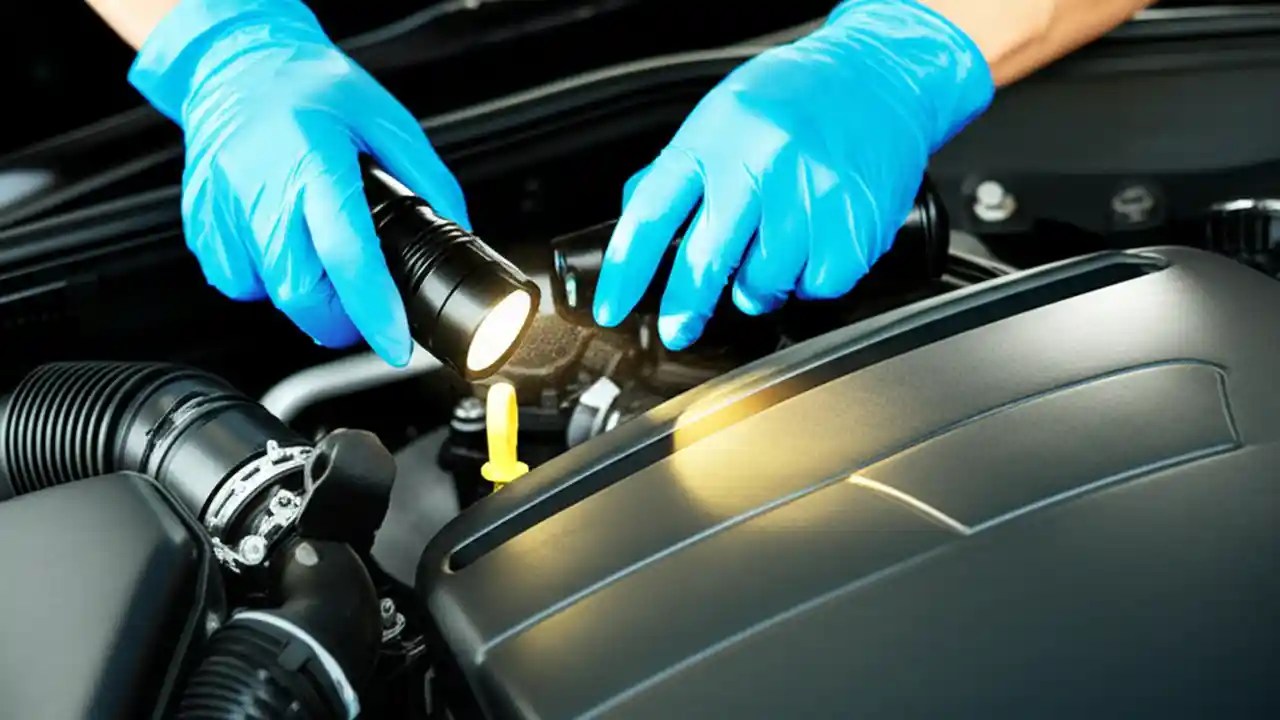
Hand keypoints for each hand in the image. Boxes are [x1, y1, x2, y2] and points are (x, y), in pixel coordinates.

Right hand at [128, 0, 467, 366]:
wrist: (233, 61)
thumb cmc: (305, 83)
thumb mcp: (386, 119)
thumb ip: (427, 179)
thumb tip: (457, 229)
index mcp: (312, 165)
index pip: (348, 257)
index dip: (374, 311)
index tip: (394, 344)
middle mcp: (262, 191)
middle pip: (301, 295)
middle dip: (339, 316)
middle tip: (362, 302)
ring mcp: (223, 209)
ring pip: (267, 293)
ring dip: (302, 293)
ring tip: (318, 253)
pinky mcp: (200, 223)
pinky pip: (234, 279)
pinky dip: (263, 277)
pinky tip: (279, 243)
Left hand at [593, 0, 993, 349]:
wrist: (880, 77)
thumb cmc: (796, 97)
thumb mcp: (721, 114)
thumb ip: (678, 168)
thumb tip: (635, 219)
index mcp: (714, 139)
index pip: (652, 215)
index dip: (625, 271)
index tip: (612, 308)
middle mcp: (760, 165)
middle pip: (705, 262)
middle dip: (685, 307)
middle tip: (679, 327)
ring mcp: (810, 196)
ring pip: (762, 284)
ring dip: (758, 287)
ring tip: (771, 253)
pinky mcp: (853, 225)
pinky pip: (816, 286)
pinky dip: (809, 282)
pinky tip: (811, 248)